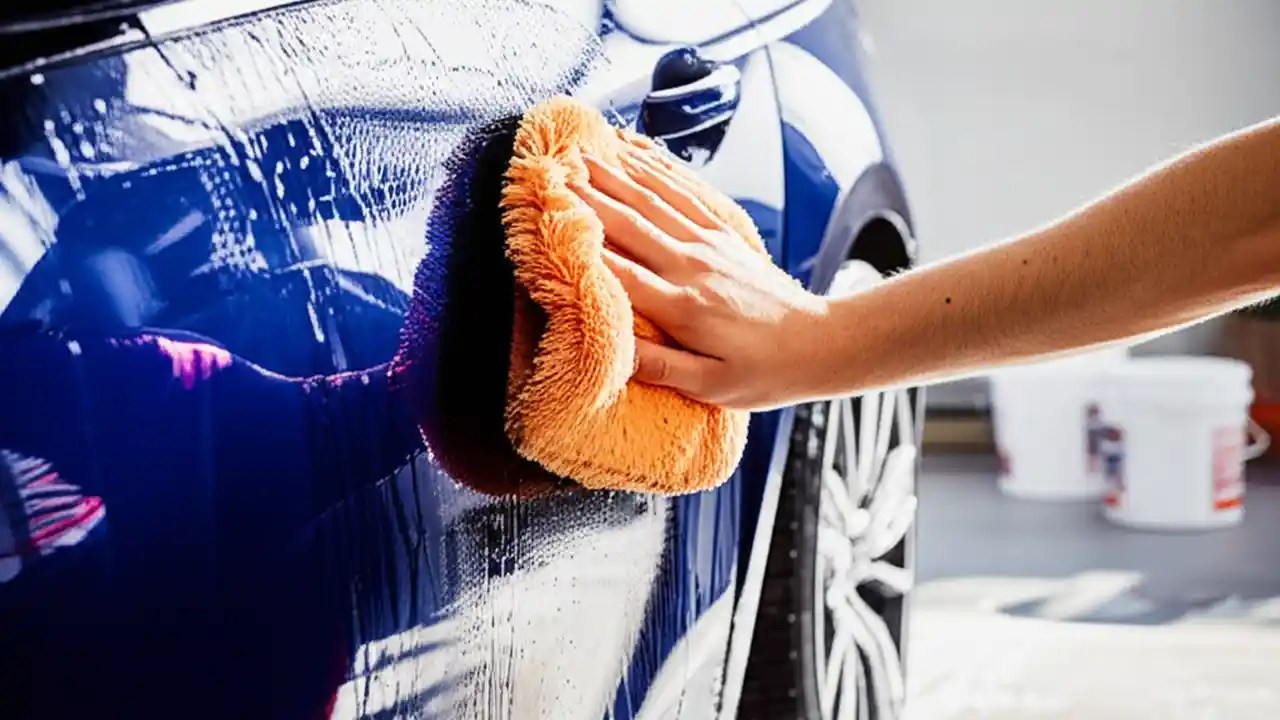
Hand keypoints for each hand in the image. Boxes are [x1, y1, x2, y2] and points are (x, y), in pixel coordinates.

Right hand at [569, 148, 830, 409]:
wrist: (819, 343)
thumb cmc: (764, 372)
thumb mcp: (711, 386)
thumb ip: (660, 367)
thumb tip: (612, 350)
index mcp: (683, 307)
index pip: (619, 271)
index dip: (581, 244)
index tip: (549, 220)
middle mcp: (693, 266)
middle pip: (629, 223)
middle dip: (588, 195)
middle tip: (551, 171)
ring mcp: (710, 244)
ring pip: (653, 199)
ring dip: (615, 174)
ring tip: (581, 153)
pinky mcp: (723, 234)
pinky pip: (684, 192)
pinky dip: (657, 169)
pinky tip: (635, 152)